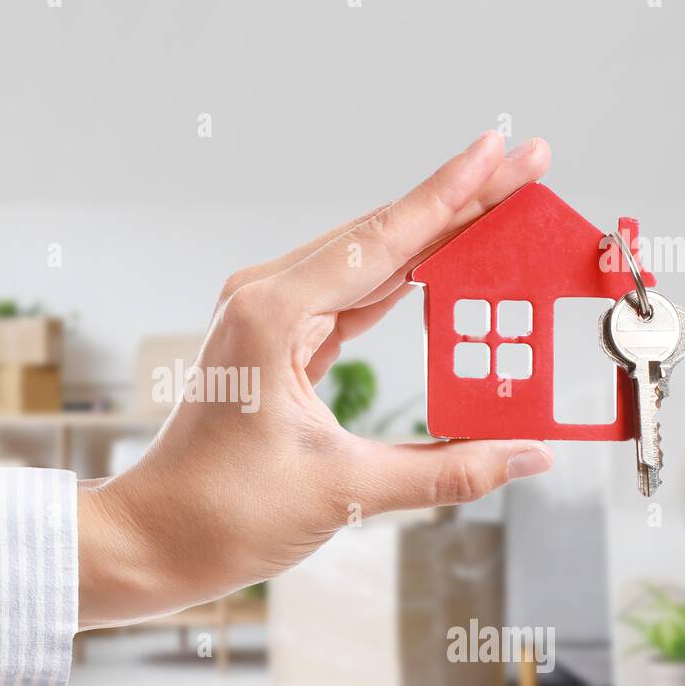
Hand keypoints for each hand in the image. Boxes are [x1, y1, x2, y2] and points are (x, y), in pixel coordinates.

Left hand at [79, 131, 554, 627]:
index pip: (382, 241)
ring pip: (369, 260)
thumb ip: (446, 471)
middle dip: (459, 202)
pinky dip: (404, 281)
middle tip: (528, 164)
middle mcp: (266, 299)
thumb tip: (528, 457)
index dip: (450, 195)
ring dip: (436, 236)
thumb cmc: (223, 512)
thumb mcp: (345, 491)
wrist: (156, 535)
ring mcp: (269, 315)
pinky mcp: (277, 339)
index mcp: (272, 316)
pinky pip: (353, 296)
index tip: (502, 149)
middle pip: (381, 236)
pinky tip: (446, 264)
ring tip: (503, 206)